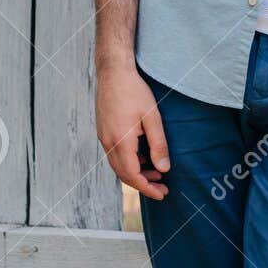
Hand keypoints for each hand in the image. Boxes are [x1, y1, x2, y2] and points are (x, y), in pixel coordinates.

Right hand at [96, 61, 170, 200]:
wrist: (113, 72)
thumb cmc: (134, 91)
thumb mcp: (152, 117)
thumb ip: (158, 145)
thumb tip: (164, 169)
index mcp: (121, 142)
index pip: (133, 175)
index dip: (147, 188)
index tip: (162, 194)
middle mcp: (108, 143)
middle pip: (124, 174)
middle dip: (143, 184)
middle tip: (162, 187)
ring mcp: (103, 137)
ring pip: (118, 165)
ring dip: (136, 173)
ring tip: (156, 173)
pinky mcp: (103, 131)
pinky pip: (115, 155)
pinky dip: (129, 162)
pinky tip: (142, 157)